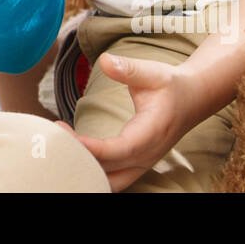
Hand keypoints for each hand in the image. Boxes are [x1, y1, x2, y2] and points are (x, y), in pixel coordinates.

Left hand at [58, 53, 206, 192]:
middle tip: (51, 139)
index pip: (116, 151)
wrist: (193, 98)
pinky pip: (112, 178)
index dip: (89, 148)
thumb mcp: (153, 72)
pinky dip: (91, 172)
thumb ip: (128, 69)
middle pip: (108, 172)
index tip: (62, 133)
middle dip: (79, 160)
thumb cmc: (171, 85)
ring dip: (84, 171)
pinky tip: (72, 156)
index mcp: (150, 134)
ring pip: (110, 182)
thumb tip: (105, 60)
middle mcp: (146, 156)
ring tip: (58, 150)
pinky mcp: (135, 164)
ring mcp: (141, 164)